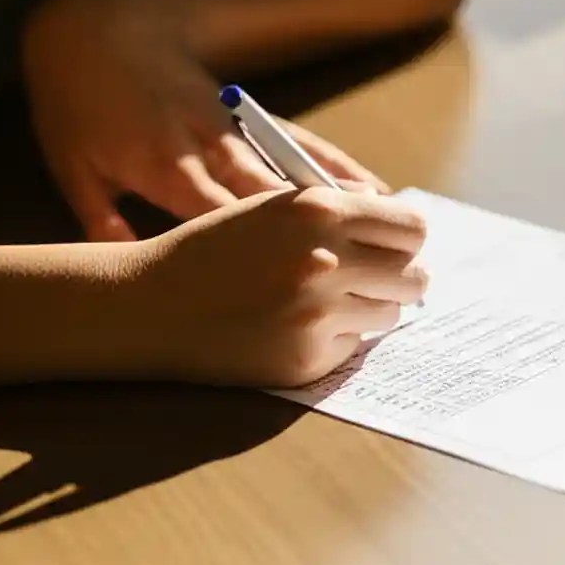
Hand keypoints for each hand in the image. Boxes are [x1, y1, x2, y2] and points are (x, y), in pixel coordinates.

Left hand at [22, 0, 387, 241]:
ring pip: (300, 171)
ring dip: (344, 206)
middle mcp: (213, 147)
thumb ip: (102, 223)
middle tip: (357, 274)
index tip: (294, 287)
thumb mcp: (73, 168)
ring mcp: (242, 130)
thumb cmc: (80, 106)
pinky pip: (309, 146)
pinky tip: (379, 194)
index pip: (220, 217)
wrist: (100, 33)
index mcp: (166, 165)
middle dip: (315, 237)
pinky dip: (344, 170)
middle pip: (273, 197)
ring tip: (388, 240)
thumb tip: (129, 271)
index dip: (259, 252)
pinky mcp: (258, 118)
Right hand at [128, 186, 426, 386]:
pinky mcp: (306, 358)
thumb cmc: (218, 249)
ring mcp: (318, 313)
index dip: (405, 239)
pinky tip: (288, 329)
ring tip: (317, 302)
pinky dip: (331, 340)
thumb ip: (339, 209)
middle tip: (367, 281)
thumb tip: (402, 222)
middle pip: (414, 276)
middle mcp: (326, 260)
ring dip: (364, 310)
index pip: (412, 228)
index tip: (391, 247)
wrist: (151, 303)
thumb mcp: (275, 207)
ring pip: (387, 314)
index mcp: (321, 211)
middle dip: (396, 279)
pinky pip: (351, 347)